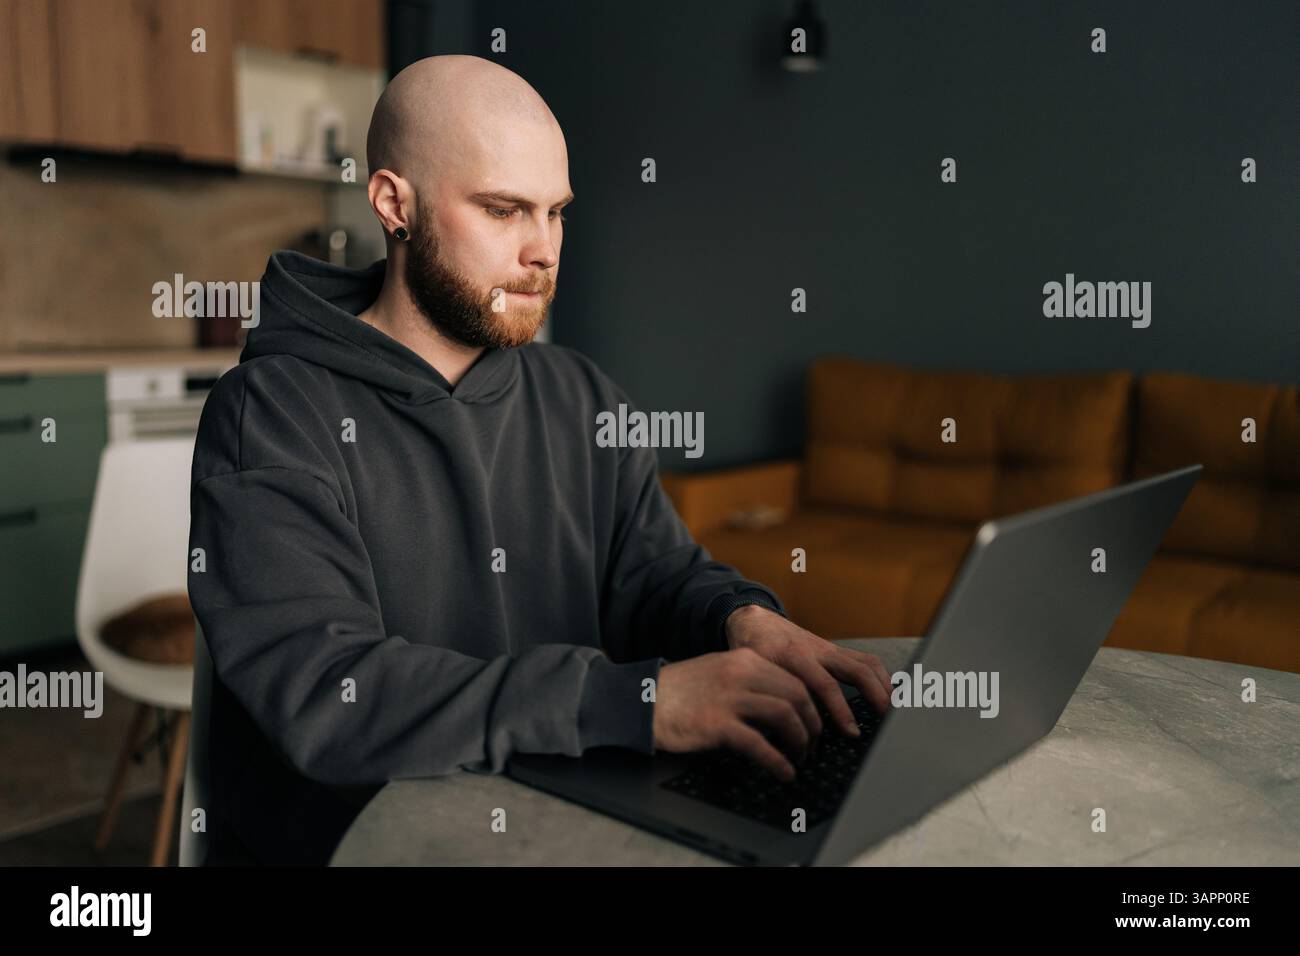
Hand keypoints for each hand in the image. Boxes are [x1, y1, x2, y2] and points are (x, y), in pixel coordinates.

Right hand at [653, 650, 822, 780]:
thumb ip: (750, 682)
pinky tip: (783, 772)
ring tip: (799, 759)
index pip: (795, 679)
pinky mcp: (717, 724)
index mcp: (744, 659)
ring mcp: (729, 698)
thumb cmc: (679, 692)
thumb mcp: (718, 672)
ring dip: (800, 742)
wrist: (642, 700)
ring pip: (785, 716)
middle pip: (797, 696)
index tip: (814, 725)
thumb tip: (782, 707)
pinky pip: (760, 744)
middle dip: (812, 725)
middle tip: (812, 745)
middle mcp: (741, 673)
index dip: (812, 706)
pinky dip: (778, 762)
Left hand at [724, 604, 893, 737]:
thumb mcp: (754, 676)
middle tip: (888, 721)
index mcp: (794, 657)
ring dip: (885, 687)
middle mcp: (816, 651)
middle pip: (857, 670)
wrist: (753, 622)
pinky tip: (891, 695)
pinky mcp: (836, 651)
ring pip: (866, 663)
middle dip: (876, 696)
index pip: (825, 685)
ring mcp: (829, 649)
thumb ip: (770, 701)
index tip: (853, 733)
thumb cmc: (751, 654)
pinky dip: (882, 677)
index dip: (841, 711)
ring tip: (897, 711)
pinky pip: (865, 661)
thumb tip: (784, 740)